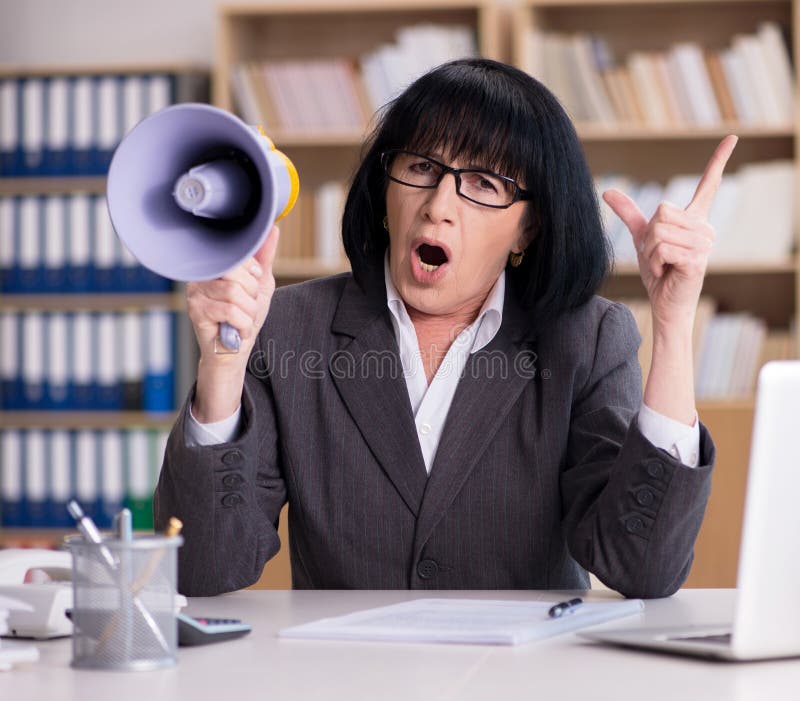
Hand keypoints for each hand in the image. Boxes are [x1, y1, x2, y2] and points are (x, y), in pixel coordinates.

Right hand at [186, 226, 279, 360]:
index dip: (252, 272)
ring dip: (248, 311)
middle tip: (246, 306)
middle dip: (251, 294)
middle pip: (235, 271)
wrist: (233, 352)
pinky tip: (236, 329)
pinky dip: (242, 323)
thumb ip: (264, 259)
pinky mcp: (195, 310)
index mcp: (216, 265)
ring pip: (234, 292)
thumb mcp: (260, 286)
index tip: (251, 286)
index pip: (237, 254)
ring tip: (242, 319)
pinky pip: (230, 311)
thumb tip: (272, 230)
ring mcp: (195, 291)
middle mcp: (202, 274)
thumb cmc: (243, 317)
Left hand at [602, 135, 737, 330]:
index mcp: (694, 219)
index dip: (719, 160)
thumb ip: (629, 214)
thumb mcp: (641, 237)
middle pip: (662, 210)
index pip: (708, 185)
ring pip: (660, 231)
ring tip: (662, 265)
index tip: (732, 136)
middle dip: (648, 236)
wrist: (666, 302)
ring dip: (650, 252)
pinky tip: (665, 272)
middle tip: (657, 256)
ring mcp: (704, 243)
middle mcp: (704, 227)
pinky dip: (654, 263)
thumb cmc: (659, 271)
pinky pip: (662, 248)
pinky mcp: (697, 259)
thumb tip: (607, 190)